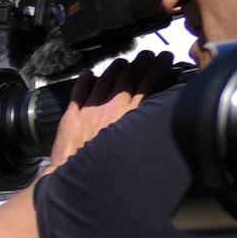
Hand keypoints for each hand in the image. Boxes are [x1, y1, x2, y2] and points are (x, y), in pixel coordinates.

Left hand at [49, 50, 175, 168]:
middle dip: (140, 63)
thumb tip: (158, 116)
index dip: (158, 67)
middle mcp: (112, 109)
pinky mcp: (71, 118)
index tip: (164, 58)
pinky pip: (79, 93)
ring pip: (105, 80)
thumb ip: (148, 128)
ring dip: (116, 68)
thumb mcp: (140, 150)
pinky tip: (89, 73)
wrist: (78, 182)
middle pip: (128, 77)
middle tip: (147, 55)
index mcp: (133, 117)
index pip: (149, 84)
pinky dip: (85, 80)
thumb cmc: (111, 172)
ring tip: (122, 62)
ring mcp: (90, 111)